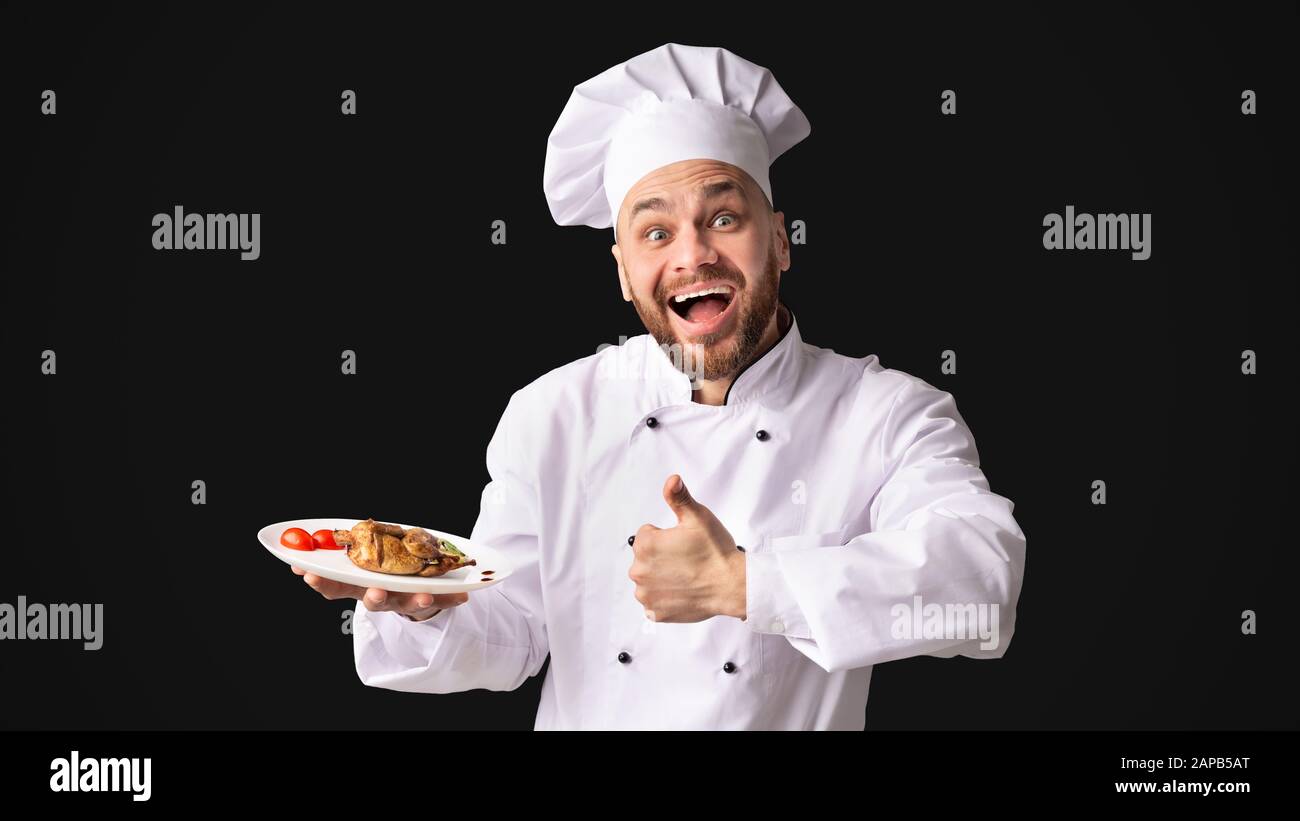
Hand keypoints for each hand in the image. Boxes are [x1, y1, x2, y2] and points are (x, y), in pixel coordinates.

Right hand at [291, 566, 468, 621]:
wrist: (411, 593)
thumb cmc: (380, 571)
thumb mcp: (360, 560)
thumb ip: (337, 556)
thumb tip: (300, 558)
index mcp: (359, 585)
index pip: (336, 587)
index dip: (322, 582)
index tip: (307, 574)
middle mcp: (381, 595)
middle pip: (373, 601)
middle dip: (374, 598)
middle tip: (375, 594)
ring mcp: (404, 600)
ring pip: (407, 603)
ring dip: (415, 601)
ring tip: (424, 596)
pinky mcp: (428, 601)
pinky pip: (441, 601)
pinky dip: (451, 599)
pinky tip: (463, 596)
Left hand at [628, 474, 746, 623]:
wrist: (732, 586)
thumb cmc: (715, 551)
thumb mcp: (698, 517)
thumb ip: (679, 497)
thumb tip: (671, 479)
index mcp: (645, 545)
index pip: (647, 534)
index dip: (667, 536)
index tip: (683, 543)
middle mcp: (638, 571)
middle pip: (645, 557)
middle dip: (662, 556)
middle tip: (687, 559)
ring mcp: (646, 595)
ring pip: (649, 579)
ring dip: (662, 577)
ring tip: (686, 576)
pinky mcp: (655, 613)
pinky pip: (654, 601)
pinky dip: (665, 597)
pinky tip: (682, 592)